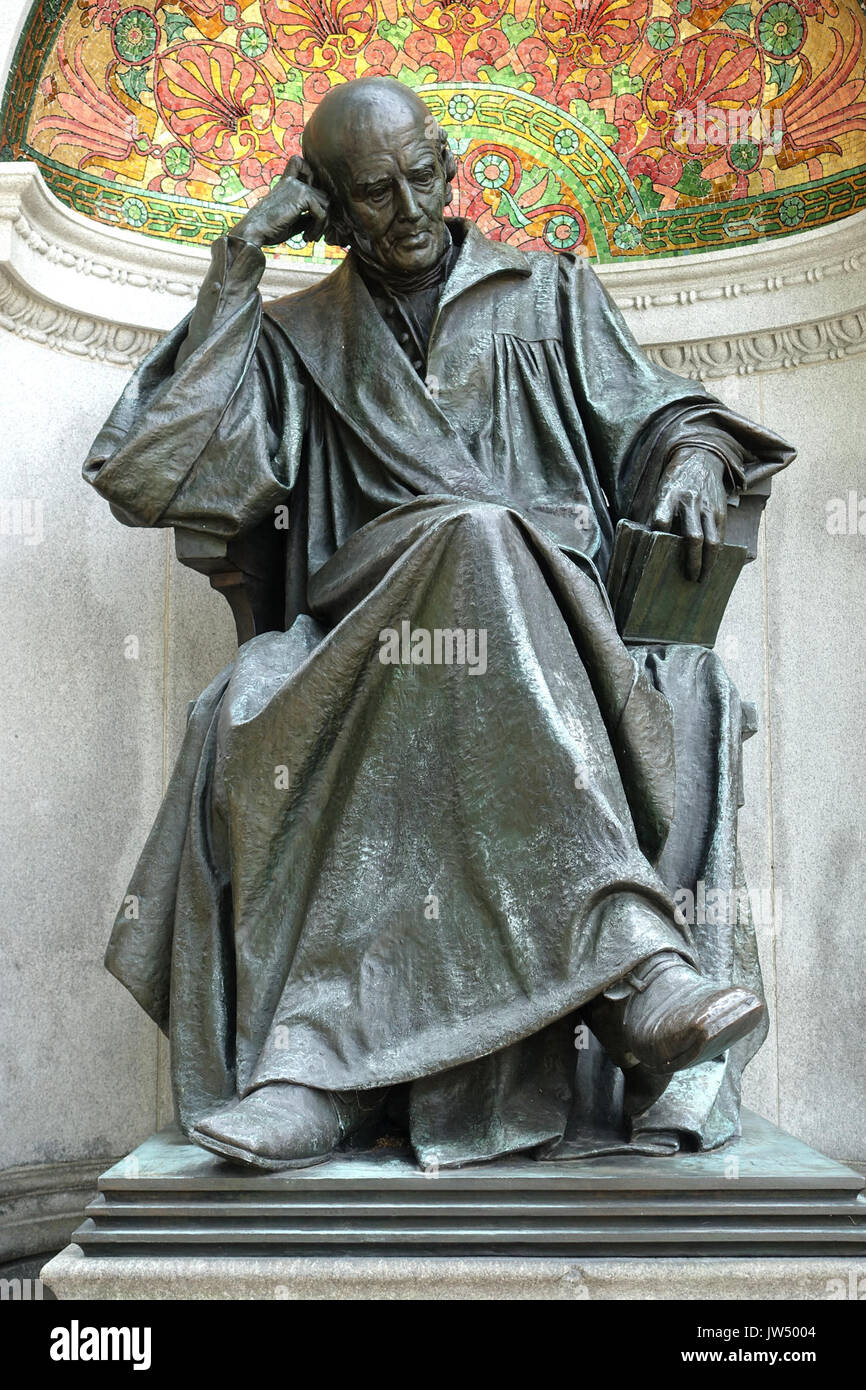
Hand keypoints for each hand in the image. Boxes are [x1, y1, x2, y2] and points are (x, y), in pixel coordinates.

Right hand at [231, 155, 329, 247]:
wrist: (254, 230)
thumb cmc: (269, 228)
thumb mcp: (292, 219)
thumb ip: (306, 214)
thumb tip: (325, 218)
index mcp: (286, 183)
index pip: (299, 163)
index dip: (310, 174)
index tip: (310, 200)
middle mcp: (293, 182)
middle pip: (322, 195)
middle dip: (322, 216)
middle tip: (311, 233)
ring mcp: (298, 187)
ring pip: (325, 204)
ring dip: (321, 224)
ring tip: (309, 236)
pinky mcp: (302, 196)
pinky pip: (322, 213)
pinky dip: (318, 228)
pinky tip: (307, 237)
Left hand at [652, 447, 728, 581]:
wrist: (701, 456)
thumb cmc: (675, 481)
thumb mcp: (661, 491)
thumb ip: (658, 514)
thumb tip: (648, 543)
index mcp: (668, 495)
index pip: (660, 519)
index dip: (658, 537)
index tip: (655, 554)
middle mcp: (689, 501)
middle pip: (692, 537)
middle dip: (691, 561)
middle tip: (689, 577)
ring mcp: (707, 507)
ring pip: (711, 540)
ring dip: (708, 562)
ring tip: (702, 577)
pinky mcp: (720, 510)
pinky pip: (720, 536)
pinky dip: (717, 552)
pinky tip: (712, 564)